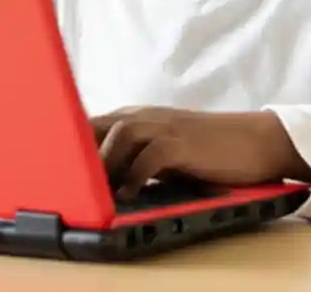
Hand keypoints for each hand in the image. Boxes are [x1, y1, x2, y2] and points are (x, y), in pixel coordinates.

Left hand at [91, 106, 310, 199]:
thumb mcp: (163, 152)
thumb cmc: (207, 150)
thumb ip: (133, 158)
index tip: (56, 167)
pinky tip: (131, 193)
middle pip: (97, 124)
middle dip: (79, 152)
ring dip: (105, 164)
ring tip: (99, 190)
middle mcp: (145, 117)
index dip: (70, 143)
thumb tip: (102, 180)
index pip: (90, 123)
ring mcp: (164, 126)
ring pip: (120, 135)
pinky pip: (150, 155)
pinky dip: (135, 175)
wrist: (254, 142)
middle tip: (71, 182)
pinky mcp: (182, 142)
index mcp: (137, 118)